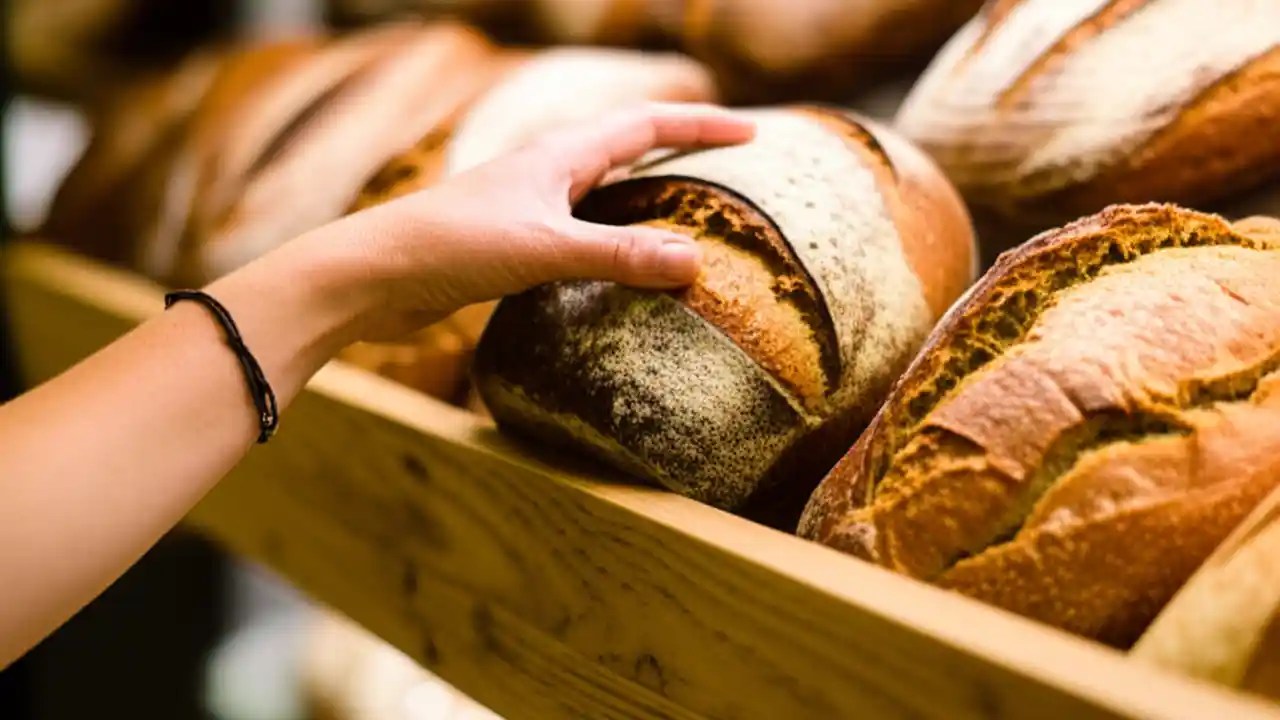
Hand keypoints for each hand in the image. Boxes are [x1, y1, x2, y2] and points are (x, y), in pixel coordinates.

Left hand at [296, 102, 755, 340]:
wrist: (375, 275)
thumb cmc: (452, 248)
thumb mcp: (545, 249)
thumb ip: (618, 256)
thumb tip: (696, 261)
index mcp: (559, 156)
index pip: (645, 126)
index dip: (699, 126)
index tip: (752, 133)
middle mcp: (546, 173)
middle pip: (626, 146)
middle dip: (679, 149)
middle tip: (728, 163)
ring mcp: (527, 206)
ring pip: (602, 189)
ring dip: (646, 193)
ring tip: (688, 212)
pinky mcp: (511, 243)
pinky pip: (580, 229)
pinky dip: (614, 238)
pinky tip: (621, 268)